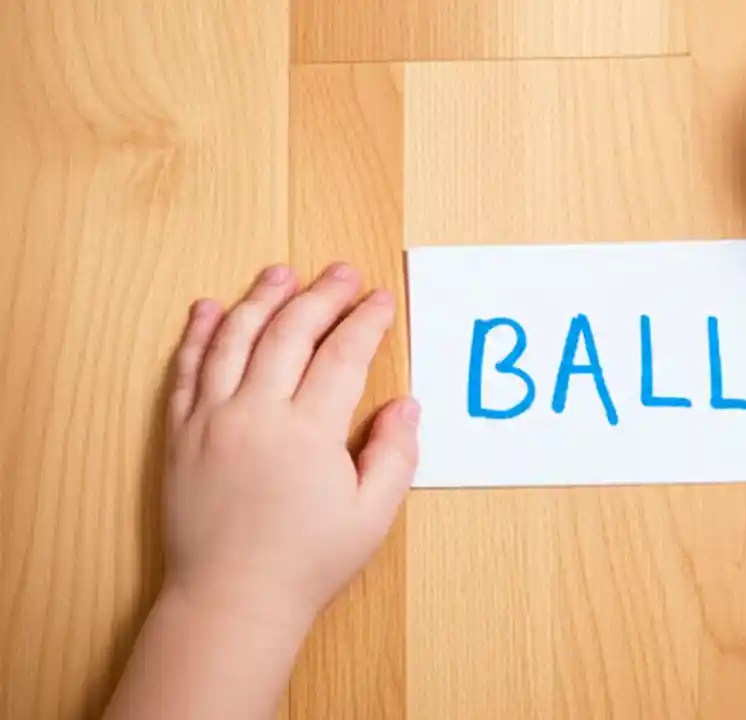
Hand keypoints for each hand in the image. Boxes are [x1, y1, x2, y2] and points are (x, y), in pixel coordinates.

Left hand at [164, 263, 418, 623]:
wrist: (232, 599)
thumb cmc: (307, 562)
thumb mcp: (372, 516)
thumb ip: (393, 455)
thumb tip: (405, 405)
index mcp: (310, 432)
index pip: (343, 355)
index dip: (366, 322)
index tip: (381, 300)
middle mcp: (257, 413)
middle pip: (291, 333)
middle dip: (322, 296)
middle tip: (343, 272)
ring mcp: (213, 420)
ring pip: (236, 340)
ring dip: (261, 299)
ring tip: (281, 273)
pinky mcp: (181, 435)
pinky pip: (186, 372)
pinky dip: (199, 335)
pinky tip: (211, 310)